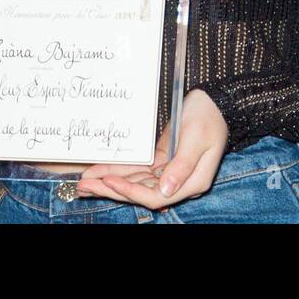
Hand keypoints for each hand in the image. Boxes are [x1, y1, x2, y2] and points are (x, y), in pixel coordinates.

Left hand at [74, 89, 228, 207]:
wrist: (215, 102)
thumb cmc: (209, 118)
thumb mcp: (197, 139)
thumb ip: (182, 165)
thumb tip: (165, 190)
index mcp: (192, 181)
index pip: (157, 196)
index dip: (131, 191)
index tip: (110, 182)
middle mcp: (179, 181)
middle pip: (141, 192)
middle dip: (112, 190)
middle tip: (84, 187)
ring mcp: (169, 172)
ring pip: (135, 182)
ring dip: (111, 182)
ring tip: (85, 181)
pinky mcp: (161, 161)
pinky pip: (137, 169)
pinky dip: (120, 170)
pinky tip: (101, 170)